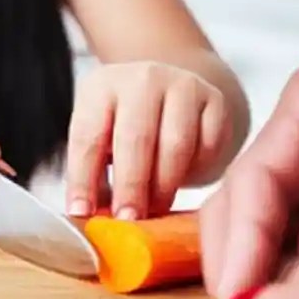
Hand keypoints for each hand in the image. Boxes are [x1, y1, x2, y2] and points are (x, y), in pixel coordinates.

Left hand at [65, 61, 228, 220]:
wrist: (170, 90)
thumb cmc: (126, 124)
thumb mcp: (101, 137)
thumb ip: (94, 173)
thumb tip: (90, 216)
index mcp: (102, 87)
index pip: (88, 135)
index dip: (84, 178)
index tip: (82, 212)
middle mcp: (142, 79)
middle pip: (135, 137)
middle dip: (131, 186)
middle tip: (128, 220)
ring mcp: (182, 85)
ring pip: (176, 143)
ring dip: (165, 185)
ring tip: (155, 209)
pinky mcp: (215, 100)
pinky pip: (209, 144)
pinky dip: (197, 170)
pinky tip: (183, 181)